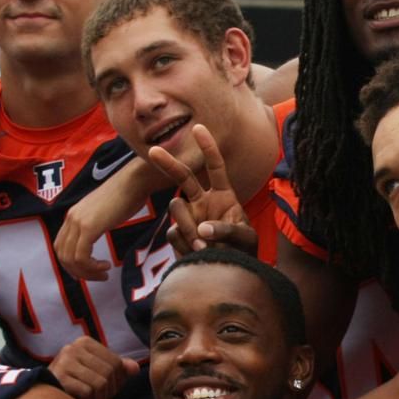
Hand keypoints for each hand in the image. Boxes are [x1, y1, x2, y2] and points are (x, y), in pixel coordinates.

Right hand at [49, 336, 140, 398]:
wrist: (45, 395)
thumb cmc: (76, 383)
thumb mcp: (98, 372)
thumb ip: (117, 368)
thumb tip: (135, 368)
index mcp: (85, 342)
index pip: (116, 362)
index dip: (118, 379)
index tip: (110, 388)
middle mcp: (73, 348)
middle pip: (110, 372)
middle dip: (110, 390)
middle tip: (101, 397)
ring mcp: (64, 361)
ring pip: (101, 383)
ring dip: (100, 397)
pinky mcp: (59, 377)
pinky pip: (88, 392)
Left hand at [54, 156, 142, 280]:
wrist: (133, 182)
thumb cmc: (125, 196)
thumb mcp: (103, 212)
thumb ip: (94, 223)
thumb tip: (95, 236)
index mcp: (73, 216)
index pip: (61, 246)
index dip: (71, 264)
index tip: (88, 271)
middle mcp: (71, 219)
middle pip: (62, 255)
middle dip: (78, 272)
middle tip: (97, 276)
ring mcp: (78, 222)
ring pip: (71, 258)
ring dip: (87, 272)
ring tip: (103, 273)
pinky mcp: (89, 227)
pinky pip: (81, 256)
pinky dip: (92, 267)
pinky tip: (106, 265)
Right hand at [149, 125, 258, 256]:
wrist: (228, 272)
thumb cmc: (244, 251)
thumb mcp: (246, 240)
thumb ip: (229, 231)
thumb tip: (203, 229)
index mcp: (223, 196)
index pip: (216, 167)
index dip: (208, 148)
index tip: (199, 127)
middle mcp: (202, 201)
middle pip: (183, 177)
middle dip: (169, 163)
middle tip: (153, 150)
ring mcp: (188, 217)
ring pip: (176, 207)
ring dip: (188, 226)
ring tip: (205, 246)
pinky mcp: (178, 233)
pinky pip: (173, 232)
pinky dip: (185, 243)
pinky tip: (197, 253)